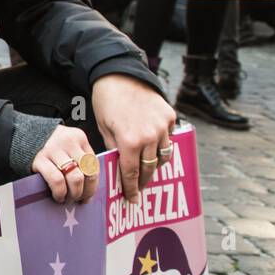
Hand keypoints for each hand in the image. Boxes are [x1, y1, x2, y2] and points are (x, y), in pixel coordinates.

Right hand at [32, 124, 98, 204]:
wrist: (20, 134)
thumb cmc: (46, 144)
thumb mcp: (66, 144)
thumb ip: (77, 158)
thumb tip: (87, 186)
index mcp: (78, 137)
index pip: (94, 164)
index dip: (93, 184)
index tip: (88, 195)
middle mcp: (69, 142)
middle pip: (88, 172)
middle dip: (86, 191)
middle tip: (79, 199)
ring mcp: (54, 150)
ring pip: (75, 178)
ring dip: (74, 194)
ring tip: (68, 199)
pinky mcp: (40, 159)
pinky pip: (57, 180)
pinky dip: (60, 192)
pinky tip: (57, 196)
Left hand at [91, 73, 176, 202]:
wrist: (119, 75)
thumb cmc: (106, 103)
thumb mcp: (104, 129)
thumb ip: (114, 150)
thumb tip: (120, 168)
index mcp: (129, 141)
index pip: (132, 173)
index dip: (131, 188)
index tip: (131, 199)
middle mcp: (150, 136)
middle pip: (150, 168)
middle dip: (144, 181)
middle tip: (138, 189)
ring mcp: (163, 126)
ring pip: (164, 156)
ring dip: (155, 165)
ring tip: (146, 171)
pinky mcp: (170, 117)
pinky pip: (169, 139)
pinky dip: (162, 146)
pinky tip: (153, 149)